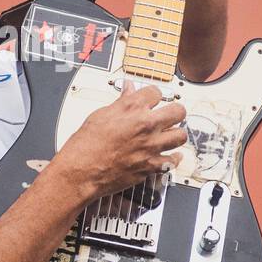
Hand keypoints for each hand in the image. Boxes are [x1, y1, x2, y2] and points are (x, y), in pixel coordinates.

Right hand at [53, 79, 187, 203]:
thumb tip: (128, 90)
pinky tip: (170, 155)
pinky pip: (173, 161)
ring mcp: (150, 146)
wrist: (81, 171)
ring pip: (180, 136)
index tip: (152, 100)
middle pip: (178, 111)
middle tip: (169, 114)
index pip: (156, 92)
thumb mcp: (101, 115)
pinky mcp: (151, 166)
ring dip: (176, 133)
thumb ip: (120, 102)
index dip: (154, 95)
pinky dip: (173, 158)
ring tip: (170, 134)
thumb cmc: (85, 145)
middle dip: (174, 111)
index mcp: (132, 108)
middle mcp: (145, 125)